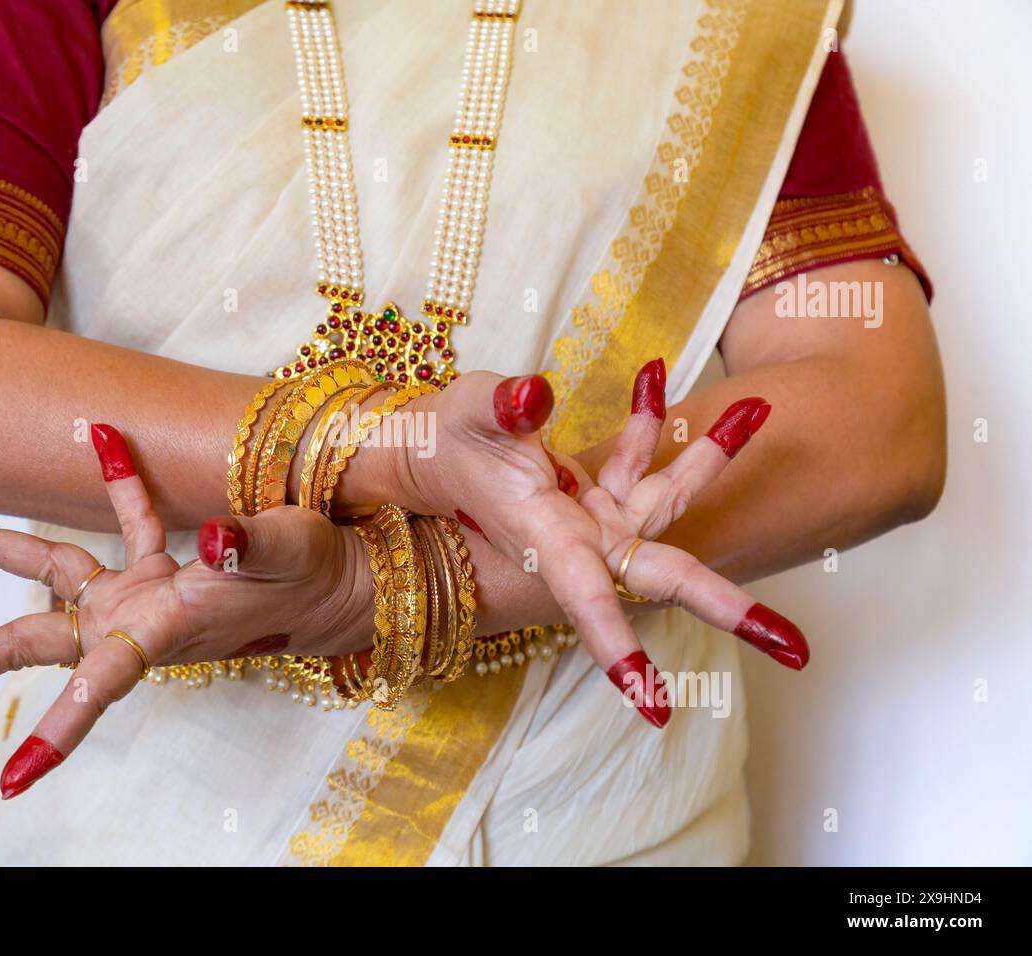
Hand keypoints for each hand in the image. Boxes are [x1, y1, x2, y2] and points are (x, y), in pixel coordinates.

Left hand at [0, 424, 372, 798]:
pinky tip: (103, 439)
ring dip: (3, 547)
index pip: (101, 686)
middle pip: (37, 643)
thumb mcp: (288, 556)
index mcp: (165, 630)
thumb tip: (221, 533)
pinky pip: (124, 524)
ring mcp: (141, 598)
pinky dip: (116, 484)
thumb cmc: (316, 579)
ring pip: (56, 574)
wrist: (337, 583)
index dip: (59, 731)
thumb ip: (254, 545)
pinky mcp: (158, 572)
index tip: (12, 780)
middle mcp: (138, 623)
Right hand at [392, 359, 808, 726]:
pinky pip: (636, 462)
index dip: (620, 649)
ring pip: (667, 497)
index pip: (590, 601)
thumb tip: (535, 395)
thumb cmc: (439, 441)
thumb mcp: (469, 416)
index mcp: (546, 539)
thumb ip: (503, 406)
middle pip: (665, 576)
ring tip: (756, 411)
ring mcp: (592, 520)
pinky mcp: (593, 496)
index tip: (657, 708)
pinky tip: (653, 375)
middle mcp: (579, 541)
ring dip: (709, 455)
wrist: (425, 452)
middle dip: (729, 607)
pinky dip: (649, 424)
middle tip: (798, 651)